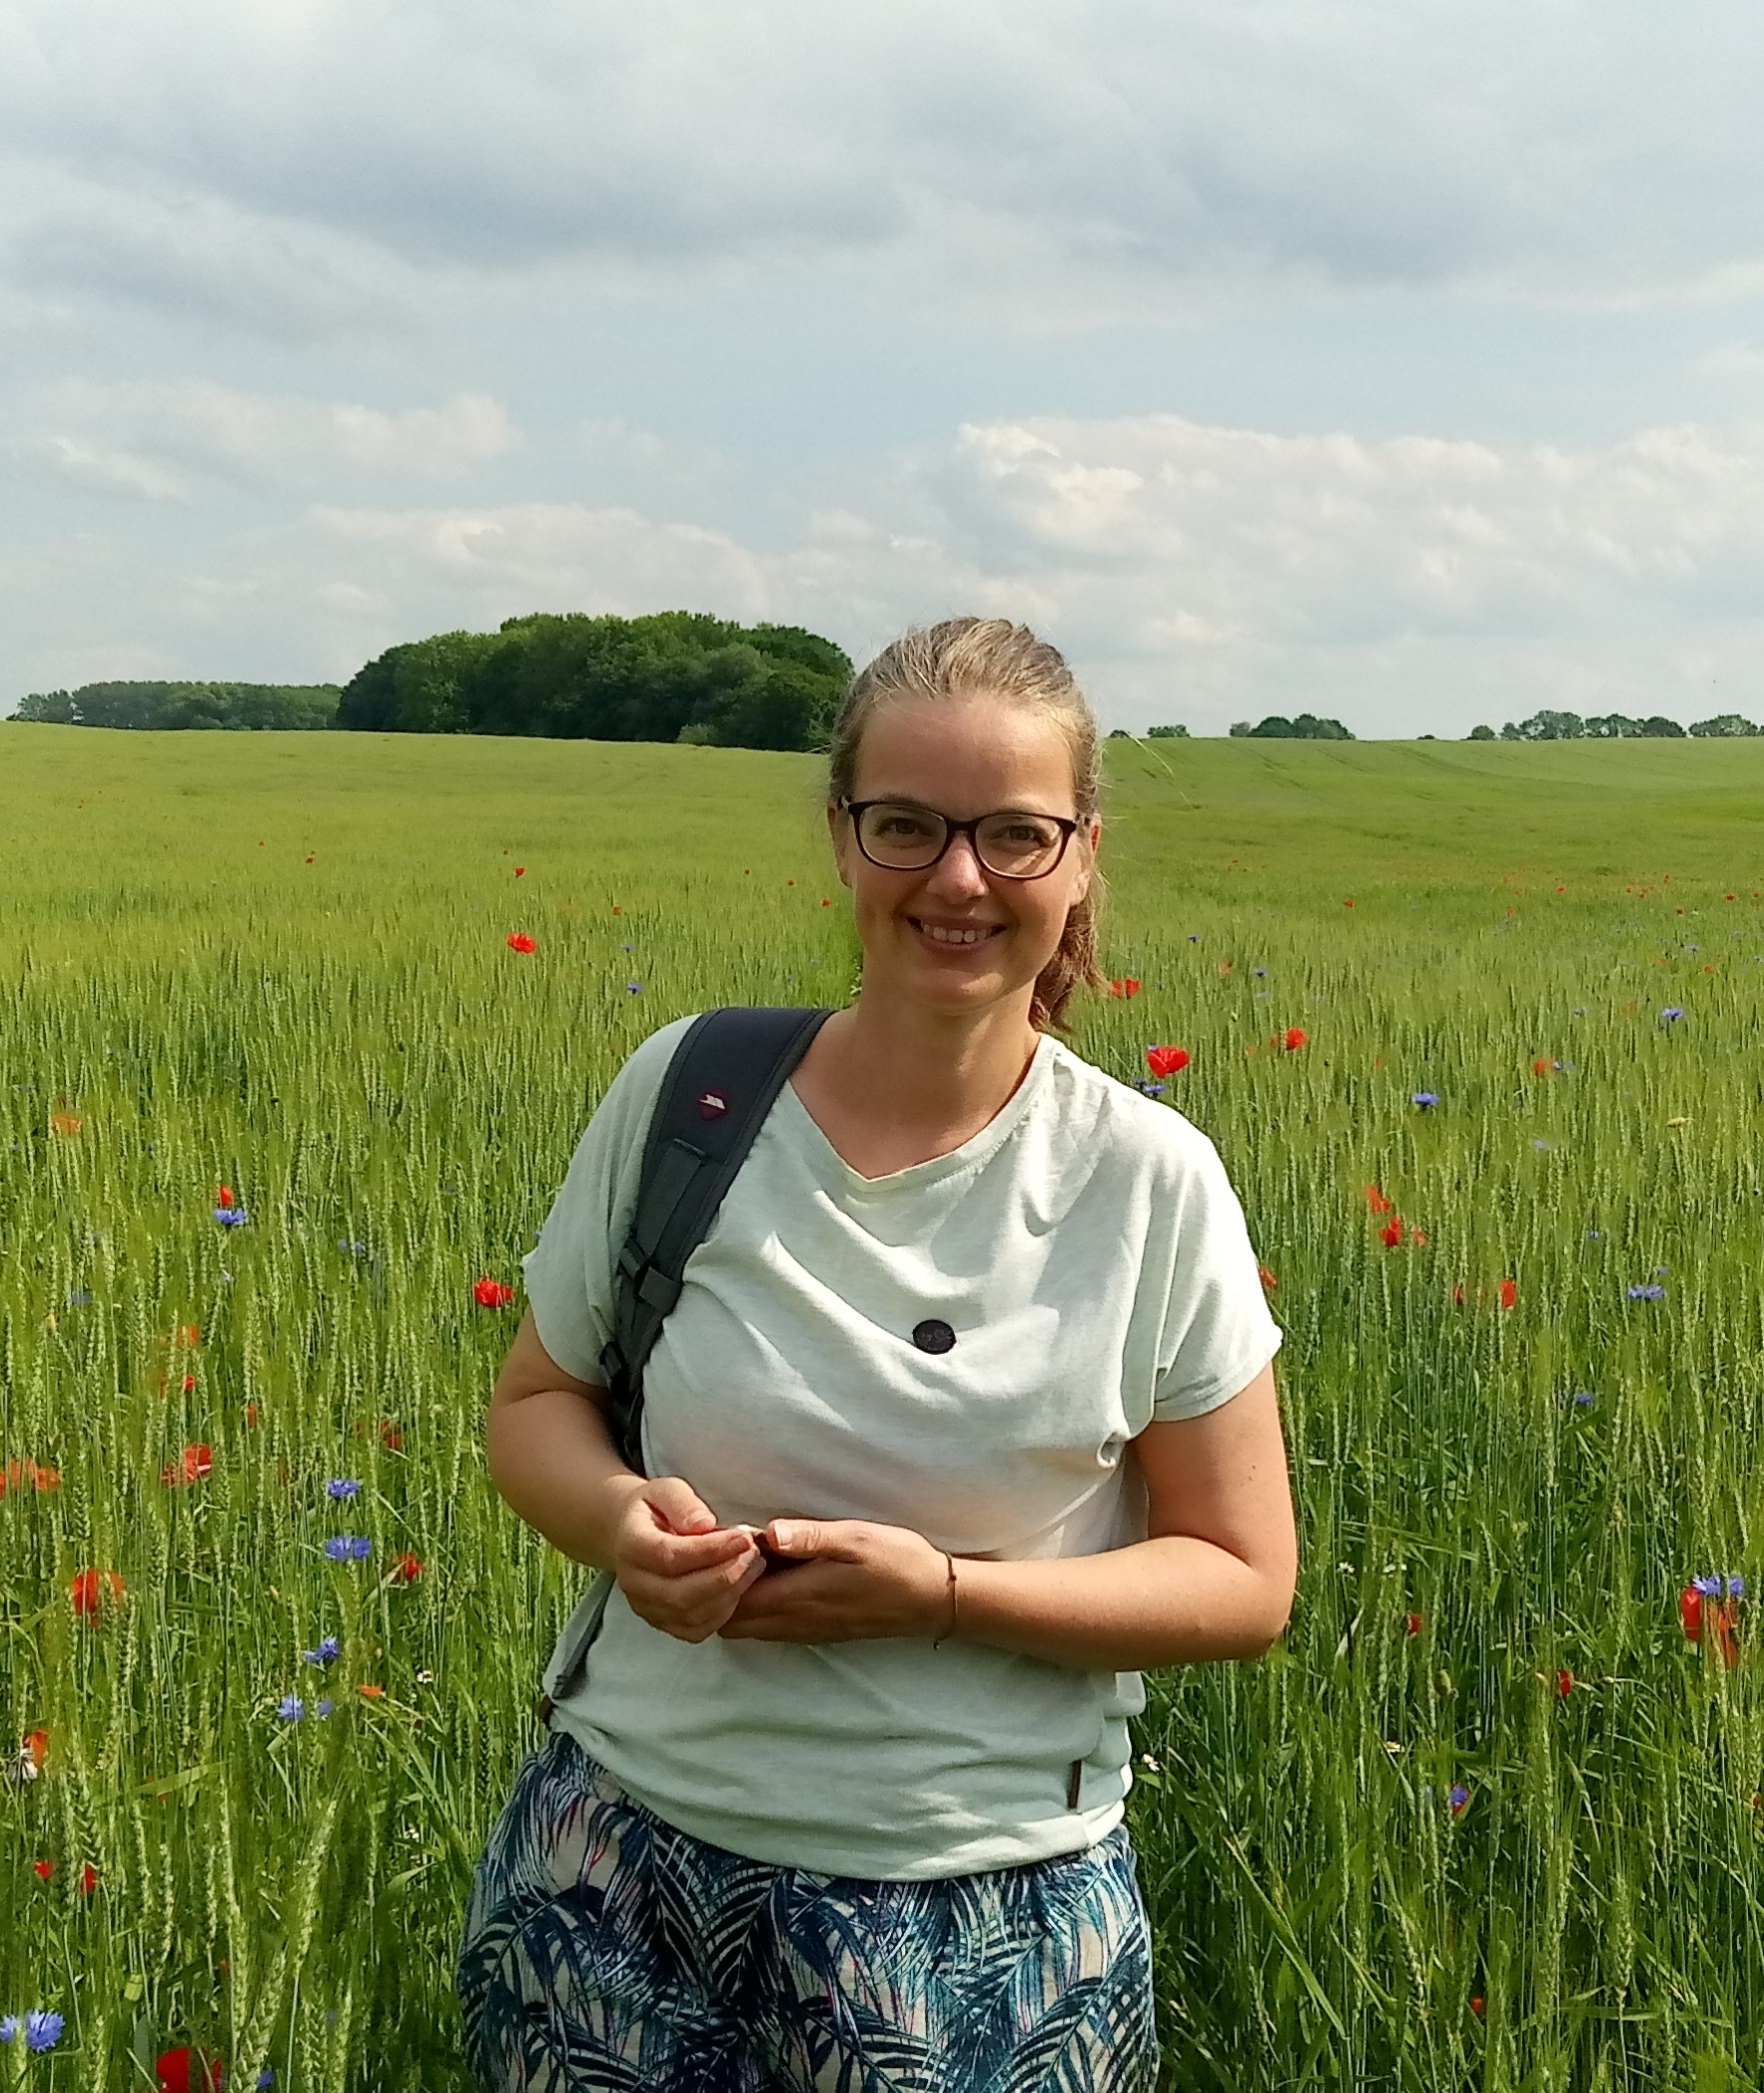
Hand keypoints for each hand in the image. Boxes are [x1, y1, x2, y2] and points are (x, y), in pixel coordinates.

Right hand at [612, 1477, 767, 1643]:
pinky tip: (740, 1588)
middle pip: (680, 1594)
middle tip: (754, 1554)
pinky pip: (695, 1630)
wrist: (632, 1533)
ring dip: (729, 1594)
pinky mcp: (662, 1623)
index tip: (743, 1538)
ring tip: (754, 1567)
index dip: (710, 1551)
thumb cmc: (655, 1508)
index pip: (669, 1556)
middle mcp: (633, 1583)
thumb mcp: (665, 1489)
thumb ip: (683, 1503)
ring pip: (690, 1615)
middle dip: (726, 1576)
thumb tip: (705, 1524)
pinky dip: (722, 1613)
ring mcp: (646, 1608)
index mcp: (630, 1546)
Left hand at [717, 1517, 953, 1644]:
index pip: (734, 1602)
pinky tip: (766, 1578)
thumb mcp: (855, 1538)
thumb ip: (810, 1537)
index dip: (716, 1578)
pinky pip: (768, 1628)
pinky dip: (754, 1608)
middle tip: (720, 1555)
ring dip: (733, 1602)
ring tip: (738, 1563)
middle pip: (731, 1622)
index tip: (719, 1546)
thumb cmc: (896, 1561)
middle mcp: (795, 1621)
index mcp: (799, 1597)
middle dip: (714, 1594)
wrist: (933, 1599)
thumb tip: (768, 1531)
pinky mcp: (816, 1632)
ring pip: (748, 1628)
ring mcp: (805, 1631)